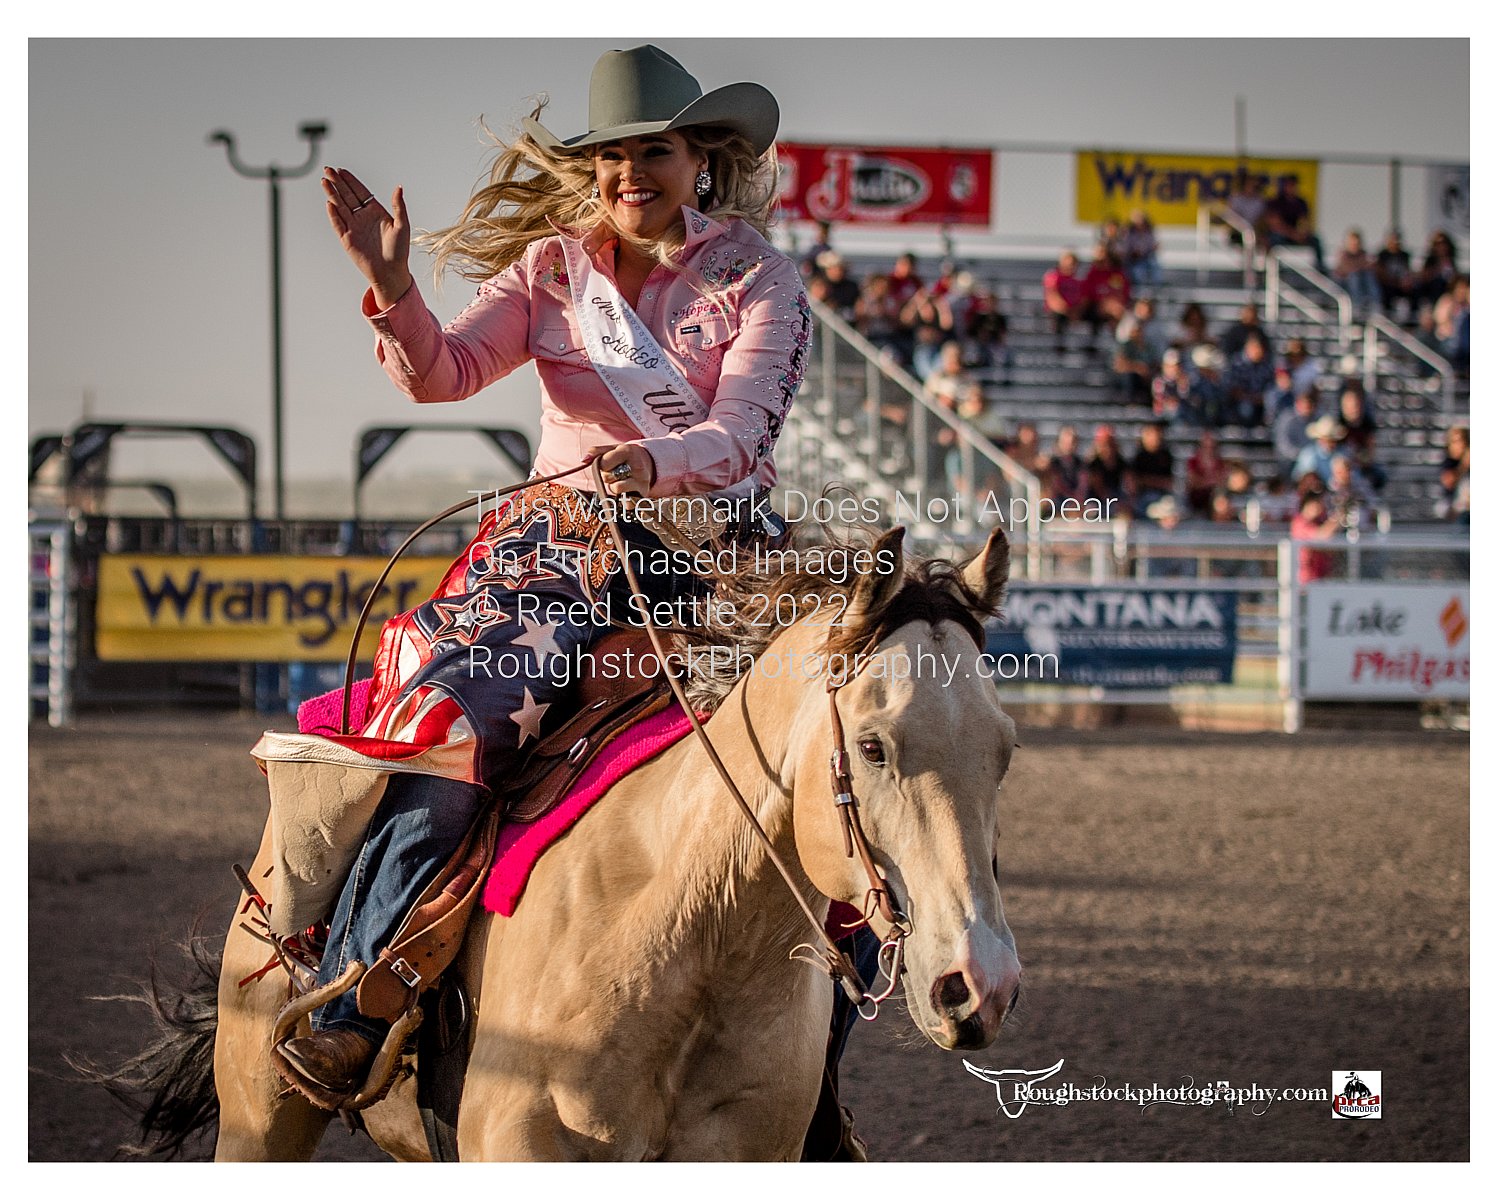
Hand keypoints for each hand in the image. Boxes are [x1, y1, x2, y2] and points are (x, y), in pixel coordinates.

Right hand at [322, 167, 412, 307]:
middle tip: (328, 170)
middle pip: (347, 196)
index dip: (350, 181)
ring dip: (332, 194)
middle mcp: (362, 217)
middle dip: (337, 182)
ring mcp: (353, 227)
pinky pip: (338, 223)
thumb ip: (399, 206)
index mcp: (375, 211)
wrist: (390, 272)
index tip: (342, 170)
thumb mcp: (402, 225)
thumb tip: (399, 187)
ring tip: (324, 181)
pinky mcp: (346, 239)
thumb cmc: (399, 251)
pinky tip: (329, 203)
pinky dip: (333, 214)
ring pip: (340, 206)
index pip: (360, 192)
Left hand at [591, 444, 656, 496]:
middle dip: (608, 476)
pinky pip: (624, 501)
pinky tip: (628, 488)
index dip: (601, 465)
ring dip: (614, 486)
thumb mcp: (613, 448)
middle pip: (608, 478)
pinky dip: (623, 497)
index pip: (604, 463)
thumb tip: (583, 460)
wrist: (650, 462)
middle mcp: (637, 466)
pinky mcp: (643, 494)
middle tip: (616, 471)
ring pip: (616, 489)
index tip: (607, 464)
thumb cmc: (627, 457)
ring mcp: (641, 481)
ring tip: (621, 480)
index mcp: (628, 452)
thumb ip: (597, 452)